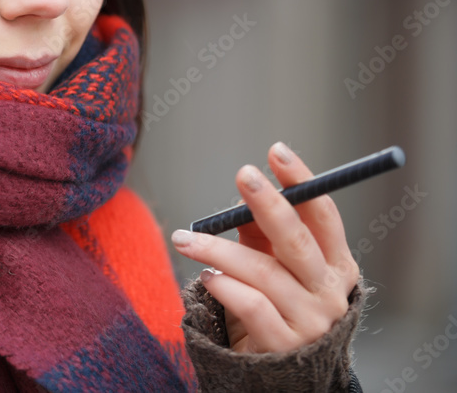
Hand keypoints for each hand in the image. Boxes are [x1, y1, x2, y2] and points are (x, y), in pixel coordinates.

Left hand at [170, 142, 359, 353]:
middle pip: (298, 240)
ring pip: (263, 273)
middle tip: (243, 174)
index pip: (324, 216)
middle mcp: (330, 293)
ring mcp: (311, 321)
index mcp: (337, 265)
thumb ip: (263, 234)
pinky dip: (223, 286)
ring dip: (218, 250)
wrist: (281, 375)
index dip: (302, 182)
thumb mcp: (275, 266)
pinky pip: (250, 305)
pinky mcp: (284, 345)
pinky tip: (206, 276)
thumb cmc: (275, 306)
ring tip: (186, 240)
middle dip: (269, 203)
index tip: (276, 152)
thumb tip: (245, 195)